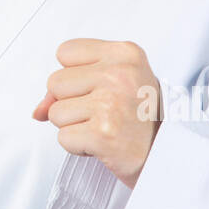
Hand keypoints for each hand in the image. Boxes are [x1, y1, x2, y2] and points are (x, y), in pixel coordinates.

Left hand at [32, 39, 161, 188]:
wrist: (170, 157)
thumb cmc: (142, 119)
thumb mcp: (115, 84)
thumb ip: (72, 85)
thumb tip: (38, 109)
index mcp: (125, 53)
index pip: (65, 52)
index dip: (75, 75)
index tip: (100, 88)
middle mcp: (120, 73)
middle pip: (55, 82)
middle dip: (72, 103)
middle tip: (104, 113)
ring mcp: (111, 103)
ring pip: (55, 112)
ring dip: (75, 127)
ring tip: (105, 128)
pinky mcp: (103, 134)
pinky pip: (63, 138)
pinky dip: (78, 147)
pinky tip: (104, 145)